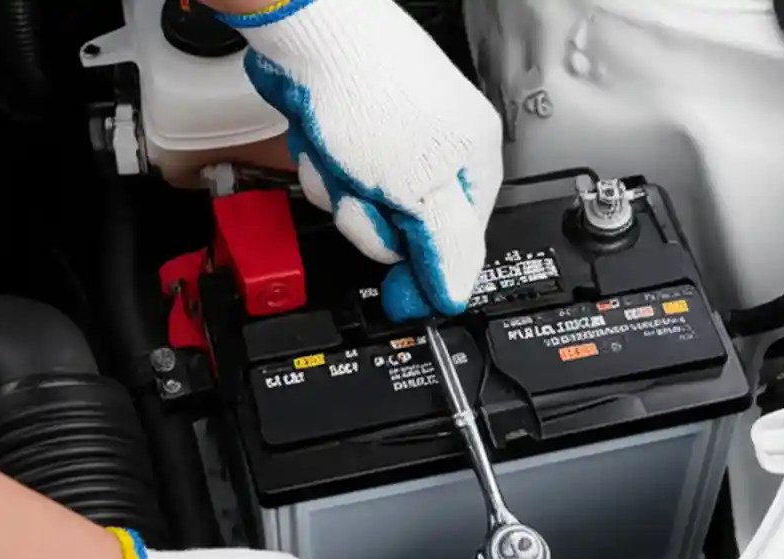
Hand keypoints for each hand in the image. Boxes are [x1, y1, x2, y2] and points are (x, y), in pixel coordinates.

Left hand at [217, 0, 502, 320]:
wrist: (310, 36)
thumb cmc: (371, 93)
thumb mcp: (420, 190)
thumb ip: (445, 248)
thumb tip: (458, 293)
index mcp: (473, 161)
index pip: (458, 247)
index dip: (426, 272)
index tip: (402, 297)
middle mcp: (435, 151)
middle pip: (403, 231)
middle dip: (370, 220)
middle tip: (363, 197)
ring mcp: (388, 141)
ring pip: (361, 207)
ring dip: (339, 193)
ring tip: (338, 159)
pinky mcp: (348, 132)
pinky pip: (334, 177)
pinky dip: (319, 167)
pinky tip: (320, 142)